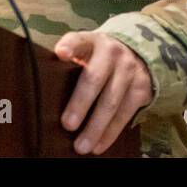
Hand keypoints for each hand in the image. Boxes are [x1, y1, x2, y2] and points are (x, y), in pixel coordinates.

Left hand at [54, 31, 152, 154]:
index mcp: (91, 41)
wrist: (135, 54)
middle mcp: (112, 53)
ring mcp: (129, 70)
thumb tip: (45, 84)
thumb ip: (68, 60)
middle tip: (67, 125)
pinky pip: (125, 114)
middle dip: (80, 103)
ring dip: (96, 127)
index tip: (61, 54)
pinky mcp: (141, 88)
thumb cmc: (97, 58)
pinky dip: (110, 133)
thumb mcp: (84, 50)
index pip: (78, 40)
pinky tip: (98, 146)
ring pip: (111, 102)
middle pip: (94, 78)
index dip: (70, 46)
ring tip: (81, 146)